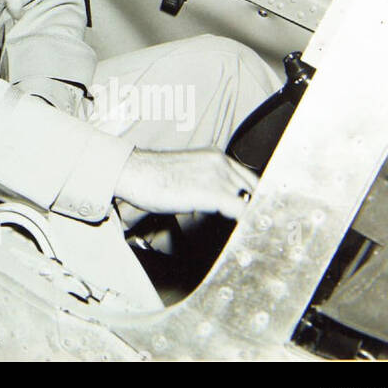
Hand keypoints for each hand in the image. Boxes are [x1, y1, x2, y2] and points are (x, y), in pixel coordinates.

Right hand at [114, 149, 258, 220]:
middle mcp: (220, 163)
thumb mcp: (189, 171)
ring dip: (245, 216)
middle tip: (247, 224)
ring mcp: (218, 177)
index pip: (249, 178)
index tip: (253, 211)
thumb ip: (209, 180)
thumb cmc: (153, 176)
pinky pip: (242, 211)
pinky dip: (244, 222)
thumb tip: (224, 200)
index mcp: (215, 156)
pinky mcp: (213, 193)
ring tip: (237, 228)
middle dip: (250, 207)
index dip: (252, 197)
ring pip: (249, 201)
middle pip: (252, 190)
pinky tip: (237, 231)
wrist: (135, 173)